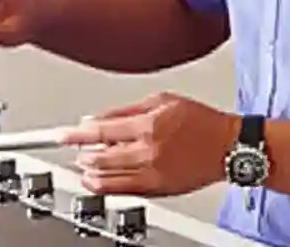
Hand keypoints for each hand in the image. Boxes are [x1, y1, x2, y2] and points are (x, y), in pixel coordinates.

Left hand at [61, 92, 239, 196]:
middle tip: (74, 147)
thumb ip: (127, 109)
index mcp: (149, 125)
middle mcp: (149, 151)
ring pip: (108, 177)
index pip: (101, 130)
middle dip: (82, 152)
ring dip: (89, 171)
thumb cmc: (201, 121)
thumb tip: (97, 118)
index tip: (62, 135)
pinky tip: (96, 181)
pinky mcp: (158, 189)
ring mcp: (153, 173)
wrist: (227, 146)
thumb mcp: (163, 100)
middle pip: (100, 156)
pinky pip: (123, 190)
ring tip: (82, 164)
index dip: (77, 134)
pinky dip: (104, 186)